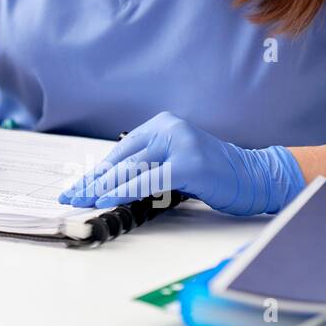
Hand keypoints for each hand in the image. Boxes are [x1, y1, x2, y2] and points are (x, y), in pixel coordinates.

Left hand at [57, 111, 305, 215]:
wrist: (256, 176)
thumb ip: (150, 165)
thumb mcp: (176, 162)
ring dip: (102, 187)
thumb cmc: (215, 173)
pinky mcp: (188, 164)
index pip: (121, 151)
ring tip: (81, 200)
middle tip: (70, 196)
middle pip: (121, 159)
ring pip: (131, 169)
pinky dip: (125, 189)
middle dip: (93, 180)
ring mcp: (179, 144)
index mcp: (162, 125)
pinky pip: (148, 179)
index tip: (78, 187)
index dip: (98, 171)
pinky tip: (106, 197)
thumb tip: (112, 182)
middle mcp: (168, 129)